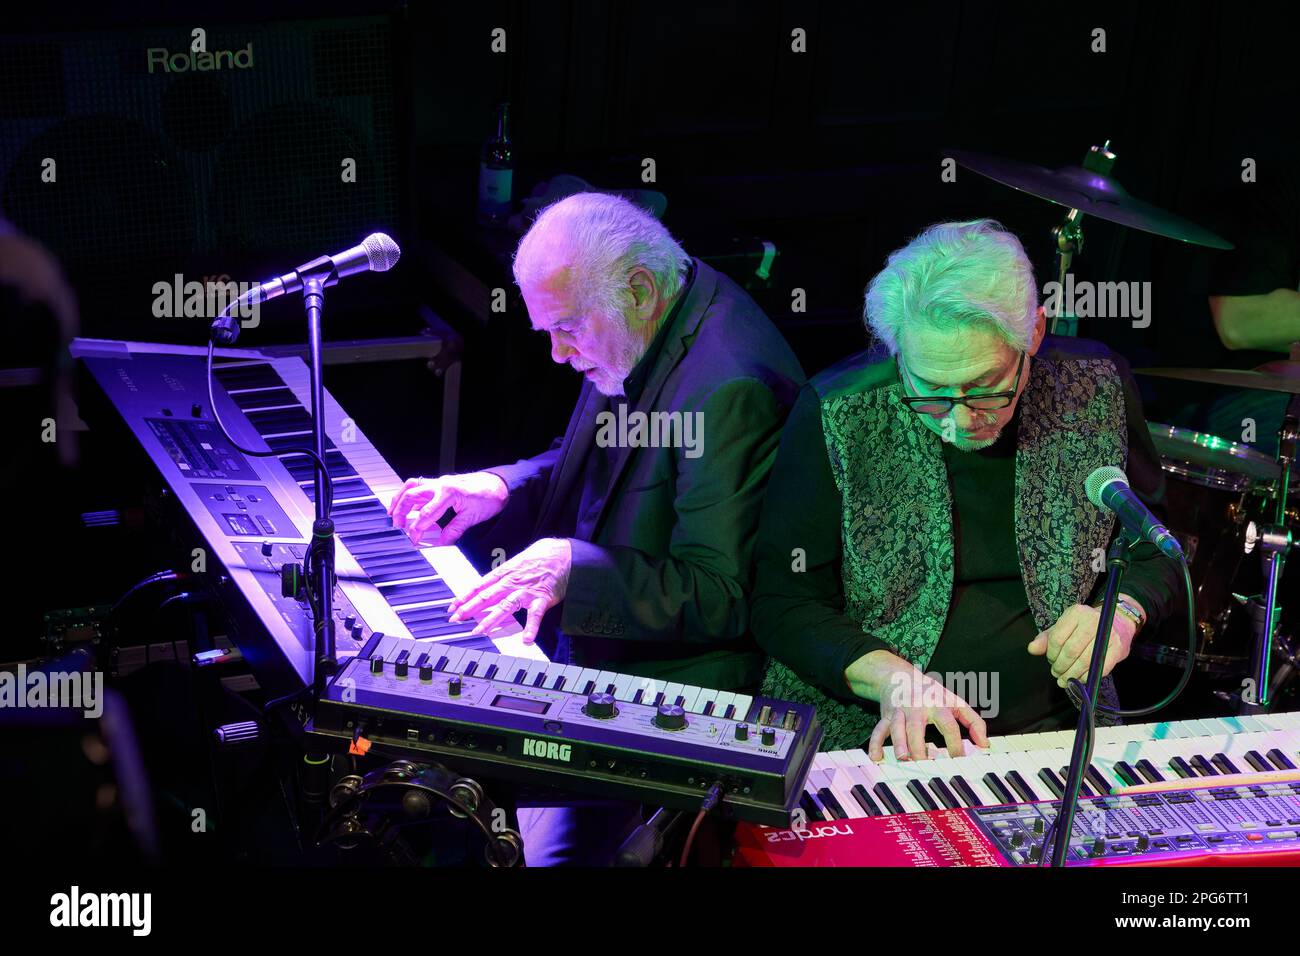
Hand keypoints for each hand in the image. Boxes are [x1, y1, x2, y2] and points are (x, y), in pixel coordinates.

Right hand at [387, 472, 508, 545]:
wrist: (500, 485)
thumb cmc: (489, 497)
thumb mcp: (472, 517)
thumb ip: (454, 530)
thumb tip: (441, 542)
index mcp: (449, 492)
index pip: (426, 513)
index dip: (417, 528)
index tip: (414, 540)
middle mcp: (441, 485)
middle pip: (412, 495)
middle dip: (401, 511)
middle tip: (397, 526)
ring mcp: (440, 482)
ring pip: (412, 486)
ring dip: (400, 499)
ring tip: (393, 513)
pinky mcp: (440, 484)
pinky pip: (419, 486)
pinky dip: (409, 495)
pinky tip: (407, 506)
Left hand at [447, 538, 571, 643]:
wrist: (565, 552)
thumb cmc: (544, 553)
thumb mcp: (520, 558)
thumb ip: (507, 570)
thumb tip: (496, 579)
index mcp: (506, 571)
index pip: (480, 585)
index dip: (465, 596)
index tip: (453, 606)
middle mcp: (513, 581)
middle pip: (487, 596)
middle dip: (469, 608)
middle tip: (456, 619)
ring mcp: (526, 590)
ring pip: (505, 606)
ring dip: (490, 619)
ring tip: (479, 630)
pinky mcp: (542, 598)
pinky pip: (535, 615)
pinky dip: (531, 627)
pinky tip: (526, 639)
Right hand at [844, 649, 989, 760]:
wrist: (900, 676)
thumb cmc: (932, 693)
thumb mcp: (955, 701)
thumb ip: (973, 721)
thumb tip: (984, 744)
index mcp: (937, 704)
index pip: (948, 725)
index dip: (955, 743)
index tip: (959, 759)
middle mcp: (917, 707)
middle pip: (917, 728)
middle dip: (920, 745)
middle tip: (926, 763)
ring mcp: (900, 712)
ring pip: (896, 728)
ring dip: (898, 743)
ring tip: (902, 758)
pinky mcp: (886, 716)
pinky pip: (878, 730)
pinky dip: (875, 744)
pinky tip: (876, 757)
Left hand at [1027, 600, 1138, 688]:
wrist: (1118, 620)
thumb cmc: (1086, 625)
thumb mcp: (1065, 625)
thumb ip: (1048, 637)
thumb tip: (1032, 649)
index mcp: (1076, 613)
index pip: (1057, 638)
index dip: (1051, 654)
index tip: (1051, 661)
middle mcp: (1092, 621)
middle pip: (1071, 651)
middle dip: (1061, 667)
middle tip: (1057, 673)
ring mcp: (1107, 635)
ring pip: (1084, 661)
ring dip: (1072, 674)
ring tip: (1065, 680)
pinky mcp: (1118, 648)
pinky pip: (1100, 668)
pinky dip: (1088, 676)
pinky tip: (1081, 679)